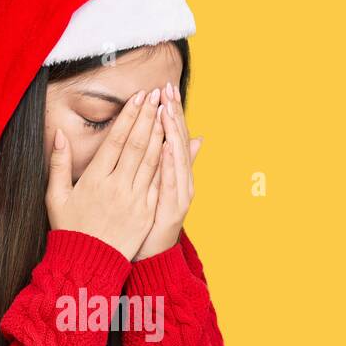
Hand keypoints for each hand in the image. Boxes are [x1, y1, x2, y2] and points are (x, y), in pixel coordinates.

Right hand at [46, 87, 165, 260]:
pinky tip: (172, 143)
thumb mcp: (55, 196)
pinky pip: (159, 181)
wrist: (88, 264)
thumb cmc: (69, 228)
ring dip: (161, 132)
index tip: (140, 96)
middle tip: (158, 94)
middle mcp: (117, 186)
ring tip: (167, 111)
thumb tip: (60, 133)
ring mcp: (135, 199)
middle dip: (149, 116)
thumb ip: (59, 163)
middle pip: (138, 143)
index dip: (130, 115)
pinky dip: (167, 161)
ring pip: (152, 159)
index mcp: (94, 179)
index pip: (117, 139)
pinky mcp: (147, 212)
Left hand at [133, 80, 200, 260]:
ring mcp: (179, 196)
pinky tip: (167, 147)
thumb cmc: (149, 221)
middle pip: (179, 141)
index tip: (165, 87)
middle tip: (167, 89)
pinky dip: (170, 165)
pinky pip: (170, 184)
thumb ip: (173, 162)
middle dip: (173, 114)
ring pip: (177, 159)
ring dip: (173, 134)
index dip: (172, 111)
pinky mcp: (173, 211)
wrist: (151, 257)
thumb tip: (196, 137)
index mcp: (176, 173)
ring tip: (167, 110)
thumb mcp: (161, 188)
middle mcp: (181, 181)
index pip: (175, 135)